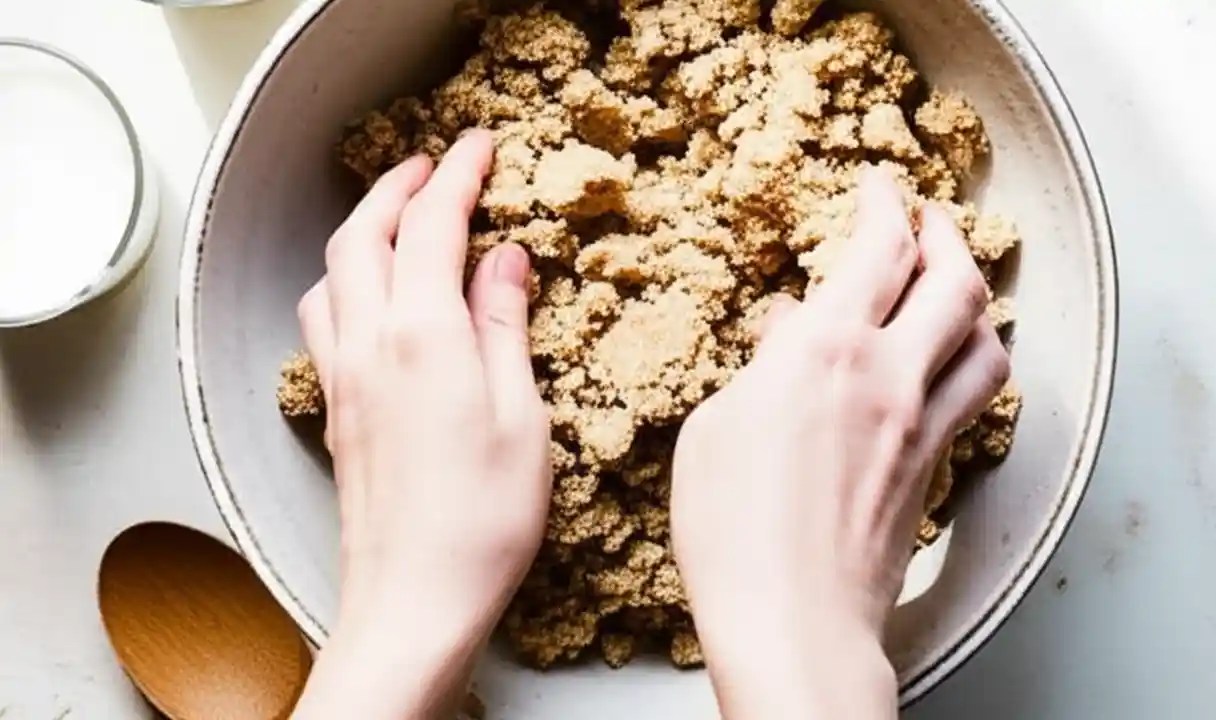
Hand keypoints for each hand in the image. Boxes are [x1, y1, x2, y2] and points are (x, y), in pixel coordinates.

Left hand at [291, 131, 550, 718]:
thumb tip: (506, 259)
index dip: (458, 174)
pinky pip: (322, 315)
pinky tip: (365, 295)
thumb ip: (504, 325)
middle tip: (434, 164)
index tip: (481, 143)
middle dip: (400, 185)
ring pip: (334, 270)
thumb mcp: (522, 414)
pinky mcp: (335, 407)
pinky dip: (342, 278)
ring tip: (397, 217)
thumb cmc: (483, 518)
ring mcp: (343, 374)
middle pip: (366, 232)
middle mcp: (370, 342)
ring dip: (363, 227)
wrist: (412, 599)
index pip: (434, 224)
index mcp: (424, 334)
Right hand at [671, 167, 1009, 718]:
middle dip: (946, 234)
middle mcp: (888, 375)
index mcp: (824, 350)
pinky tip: (946, 365)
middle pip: (955, 278)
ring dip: (975, 298)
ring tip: (955, 286)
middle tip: (929, 220)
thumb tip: (785, 333)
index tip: (879, 187)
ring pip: (986, 337)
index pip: (879, 248)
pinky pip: (973, 396)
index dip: (885, 204)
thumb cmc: (733, 530)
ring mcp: (921, 423)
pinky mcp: (933, 468)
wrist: (793, 619)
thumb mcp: (714, 428)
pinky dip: (970, 361)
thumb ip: (760, 368)